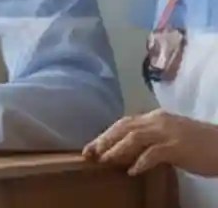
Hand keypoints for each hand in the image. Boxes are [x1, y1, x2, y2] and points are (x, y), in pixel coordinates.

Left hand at [83, 109, 217, 176]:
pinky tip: (132, 171)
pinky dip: (140, 162)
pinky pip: (153, 153)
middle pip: (124, 127)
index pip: (124, 123)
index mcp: (156, 117)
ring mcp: (168, 133)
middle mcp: (158, 121)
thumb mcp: (170, 136)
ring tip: (105, 161)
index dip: (106, 134)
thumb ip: (150, 138)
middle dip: (104, 140)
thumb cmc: (199, 143)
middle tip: (90, 154)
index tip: (91, 147)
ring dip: (117, 150)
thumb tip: (127, 150)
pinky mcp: (177, 147)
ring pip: (134, 138)